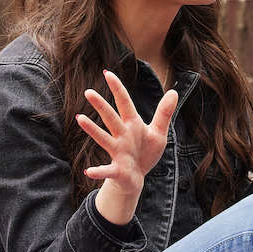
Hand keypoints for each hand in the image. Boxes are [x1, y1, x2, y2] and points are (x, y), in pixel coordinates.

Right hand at [75, 69, 177, 223]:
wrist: (136, 178)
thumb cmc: (145, 153)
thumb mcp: (158, 133)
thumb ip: (164, 113)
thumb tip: (173, 91)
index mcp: (132, 125)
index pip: (124, 103)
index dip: (117, 88)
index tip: (107, 73)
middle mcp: (122, 136)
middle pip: (111, 118)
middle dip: (101, 105)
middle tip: (88, 92)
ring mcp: (118, 152)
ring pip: (104, 138)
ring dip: (92, 129)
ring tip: (79, 119)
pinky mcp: (117, 170)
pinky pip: (107, 170)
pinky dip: (98, 171)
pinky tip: (89, 172)